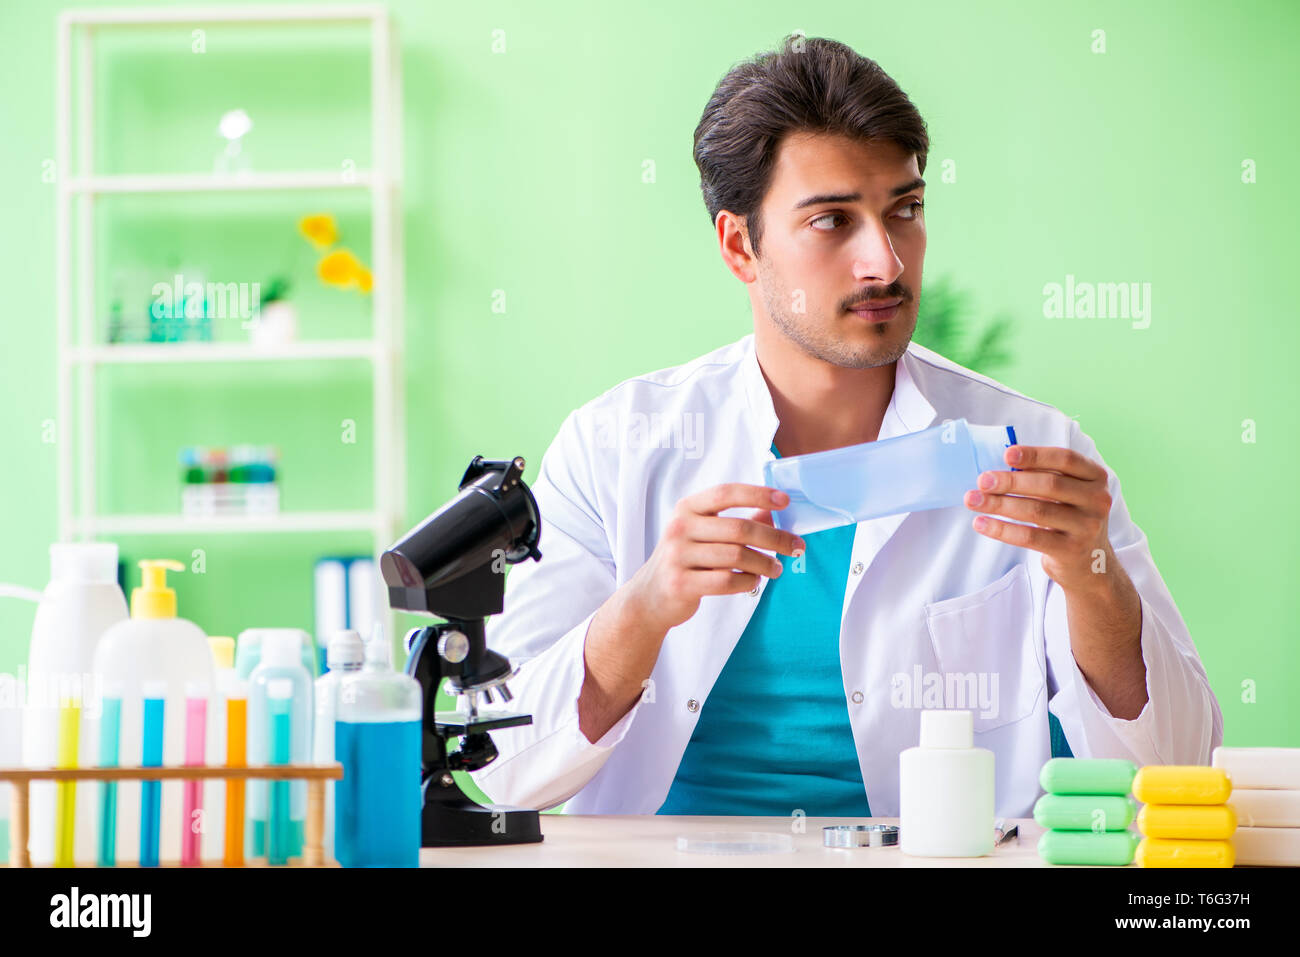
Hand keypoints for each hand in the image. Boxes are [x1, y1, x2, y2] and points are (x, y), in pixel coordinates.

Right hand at [622, 483, 805, 633]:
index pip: (726, 493)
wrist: (650, 597)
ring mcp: (678, 556)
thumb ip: (735, 521)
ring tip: (777, 569)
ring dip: (765, 563)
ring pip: (736, 557)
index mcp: (687, 508)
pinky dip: (748, 581)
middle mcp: (680, 528)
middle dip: (775, 538)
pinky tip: (754, 581)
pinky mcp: (681, 583)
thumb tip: (772, 512)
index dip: (757, 494)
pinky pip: (727, 581)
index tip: (785, 501)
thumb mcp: (703, 534)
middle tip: (796, 546)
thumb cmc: (685, 560)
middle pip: (739, 529)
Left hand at [963, 445, 1115, 594]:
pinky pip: (1030, 537)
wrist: (1090, 563)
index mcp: (1096, 477)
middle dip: (1010, 481)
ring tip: (973, 500)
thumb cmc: (1069, 517)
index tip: (1006, 454)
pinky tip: (981, 523)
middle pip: (1049, 485)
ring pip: (1037, 511)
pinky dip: (1002, 529)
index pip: (1066, 459)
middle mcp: (1098, 500)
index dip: (1035, 455)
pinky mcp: (1071, 550)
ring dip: (999, 504)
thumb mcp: (1067, 493)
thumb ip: (1043, 476)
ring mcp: (1087, 527)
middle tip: (982, 481)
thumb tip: (1001, 465)